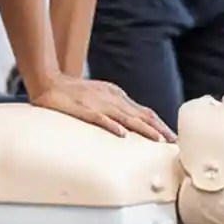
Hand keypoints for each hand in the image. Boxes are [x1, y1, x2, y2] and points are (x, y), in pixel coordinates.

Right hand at [31, 73, 175, 141]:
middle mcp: (113, 99)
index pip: (144, 112)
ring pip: (126, 118)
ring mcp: (99, 104)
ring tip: (158, 140)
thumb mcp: (102, 96)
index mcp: (118, 97)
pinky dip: (112, 126)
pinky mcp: (83, 110)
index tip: (171, 137)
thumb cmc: (75, 92)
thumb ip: (116, 108)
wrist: (50, 81)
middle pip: (141, 115)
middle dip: (158, 129)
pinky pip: (100, 119)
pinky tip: (122, 134)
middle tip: (172, 141)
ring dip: (143, 129)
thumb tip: (130, 124)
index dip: (159, 124)